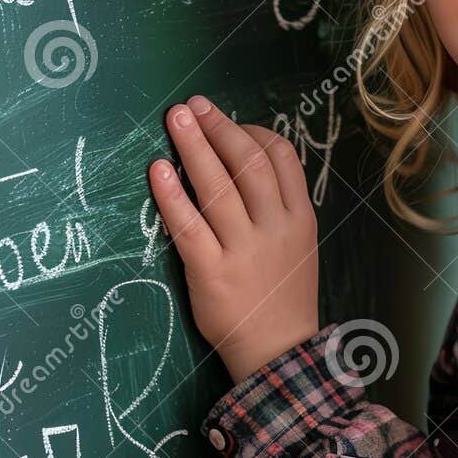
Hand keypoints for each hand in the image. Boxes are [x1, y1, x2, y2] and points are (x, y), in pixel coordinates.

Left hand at [148, 97, 318, 385]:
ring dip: (194, 146)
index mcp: (299, 217)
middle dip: (219, 127)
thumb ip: (280, 203)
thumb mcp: (300, 243)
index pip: (282, 157)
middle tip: (193, 106)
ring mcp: (244, 250)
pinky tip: (158, 170)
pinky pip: (189, 226)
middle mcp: (275, 228)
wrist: (278, 351)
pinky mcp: (212, 273)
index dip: (252, 130)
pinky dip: (172, 195)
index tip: (227, 122)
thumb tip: (246, 154)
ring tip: (175, 119)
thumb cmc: (282, 293)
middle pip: (249, 163)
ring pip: (219, 187)